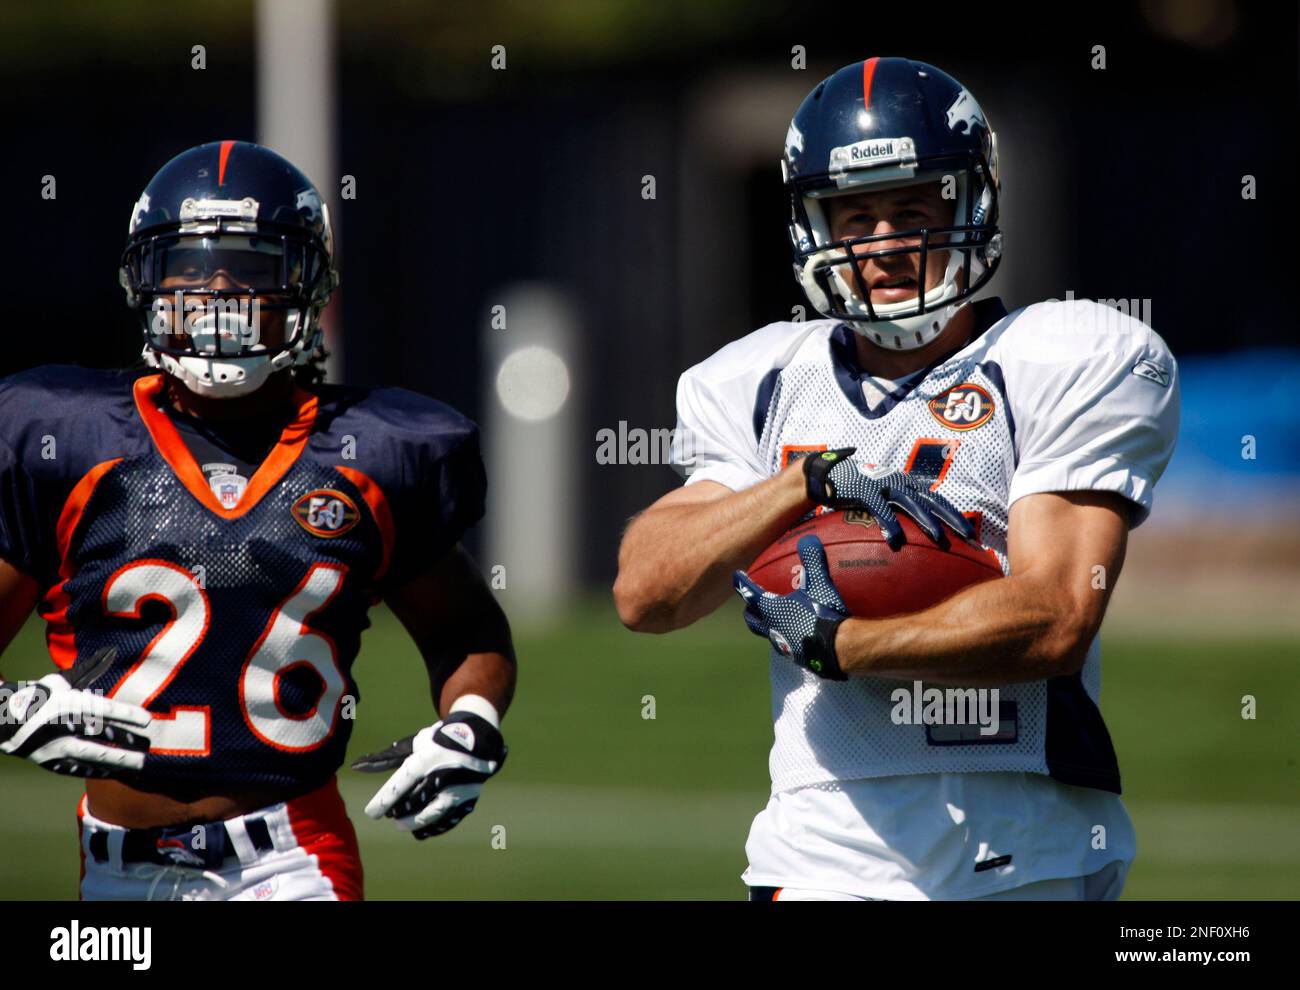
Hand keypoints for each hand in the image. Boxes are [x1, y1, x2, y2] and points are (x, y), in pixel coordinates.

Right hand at [0, 647, 151, 776]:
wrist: (2, 721)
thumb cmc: (37, 697)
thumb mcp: (62, 680)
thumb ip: (91, 668)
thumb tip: (112, 649)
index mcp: (69, 703)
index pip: (103, 709)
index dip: (126, 714)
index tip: (147, 719)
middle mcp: (64, 726)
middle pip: (102, 736)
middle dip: (128, 741)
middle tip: (150, 745)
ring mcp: (57, 747)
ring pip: (93, 756)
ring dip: (119, 761)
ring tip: (141, 765)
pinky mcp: (51, 762)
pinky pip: (79, 769)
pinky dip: (98, 772)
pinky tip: (115, 773)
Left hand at [352, 699, 506, 839]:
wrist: (478, 740)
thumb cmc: (438, 741)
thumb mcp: (412, 745)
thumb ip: (384, 759)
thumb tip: (356, 767)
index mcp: (426, 758)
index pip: (400, 785)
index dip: (383, 801)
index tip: (371, 813)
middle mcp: (443, 773)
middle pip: (414, 801)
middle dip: (399, 811)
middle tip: (390, 815)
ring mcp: (458, 788)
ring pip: (433, 814)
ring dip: (415, 823)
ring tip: (402, 825)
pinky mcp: (468, 799)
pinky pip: (448, 819)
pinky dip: (433, 826)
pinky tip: (422, 829)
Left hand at [733, 535, 849, 679]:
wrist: (838, 649)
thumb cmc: (822, 614)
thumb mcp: (819, 583)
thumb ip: (813, 560)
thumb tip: (808, 538)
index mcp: (771, 610)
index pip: (750, 594)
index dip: (742, 584)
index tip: (736, 576)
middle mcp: (773, 629)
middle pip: (753, 620)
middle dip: (749, 611)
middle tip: (749, 604)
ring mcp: (785, 646)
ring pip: (769, 635)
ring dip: (769, 626)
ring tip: (776, 620)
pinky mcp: (800, 657)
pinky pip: (790, 645)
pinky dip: (791, 638)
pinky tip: (802, 634)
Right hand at [802, 447, 976, 549]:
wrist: (827, 475)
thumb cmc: (857, 490)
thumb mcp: (881, 496)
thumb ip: (895, 510)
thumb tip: (910, 537)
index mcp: (907, 485)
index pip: (937, 500)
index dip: (954, 516)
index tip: (970, 535)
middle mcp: (900, 483)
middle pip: (932, 501)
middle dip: (952, 518)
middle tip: (967, 537)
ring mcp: (884, 485)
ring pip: (912, 503)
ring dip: (926, 520)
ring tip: (939, 538)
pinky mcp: (865, 490)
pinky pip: (881, 509)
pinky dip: (889, 524)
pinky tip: (895, 541)